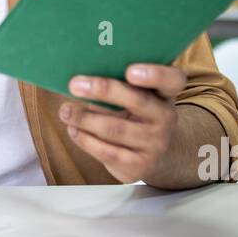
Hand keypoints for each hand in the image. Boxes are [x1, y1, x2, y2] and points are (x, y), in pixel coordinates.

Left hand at [59, 63, 187, 183]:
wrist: (152, 156)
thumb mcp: (138, 96)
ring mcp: (155, 143)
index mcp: (166, 93)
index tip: (130, 71)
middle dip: (103, 90)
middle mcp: (166, 117)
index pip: (172, 79)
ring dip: (84, 118)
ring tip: (65, 111)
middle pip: (137, 100)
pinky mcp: (139, 165)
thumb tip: (82, 76)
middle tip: (74, 84)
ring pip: (115, 128)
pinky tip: (73, 129)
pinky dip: (85, 139)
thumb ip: (120, 83)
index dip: (154, 74)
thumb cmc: (136, 115)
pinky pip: (107, 151)